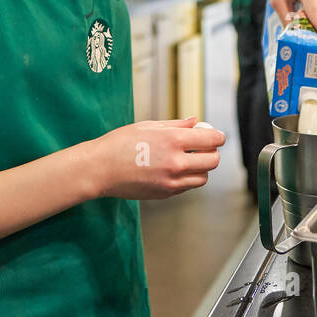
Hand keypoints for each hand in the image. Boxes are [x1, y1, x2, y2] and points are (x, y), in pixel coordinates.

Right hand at [88, 116, 225, 199]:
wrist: (100, 169)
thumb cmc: (120, 143)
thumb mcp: (148, 126)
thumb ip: (176, 125)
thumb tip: (196, 123)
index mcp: (173, 140)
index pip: (211, 140)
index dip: (217, 136)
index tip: (215, 135)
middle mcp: (176, 162)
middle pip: (213, 161)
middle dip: (212, 152)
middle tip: (202, 147)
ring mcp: (172, 181)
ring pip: (203, 177)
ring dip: (200, 168)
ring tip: (186, 159)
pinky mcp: (165, 194)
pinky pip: (187, 186)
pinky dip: (187, 178)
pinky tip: (173, 168)